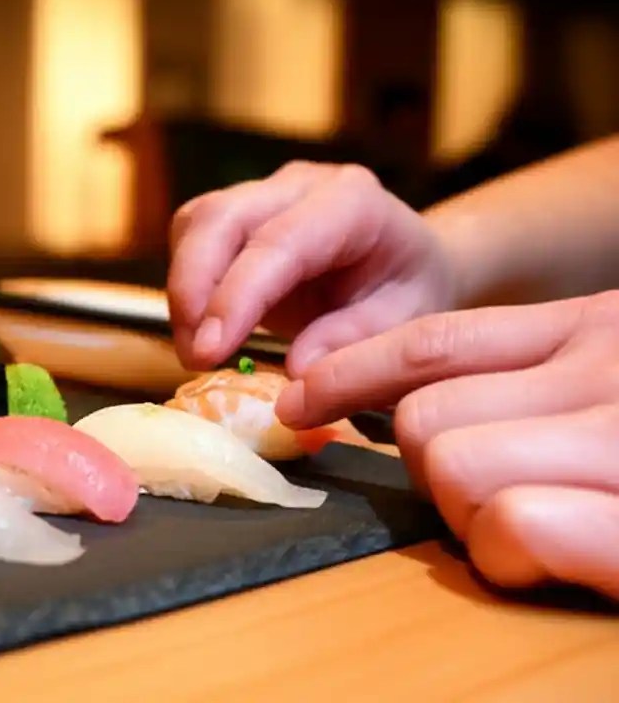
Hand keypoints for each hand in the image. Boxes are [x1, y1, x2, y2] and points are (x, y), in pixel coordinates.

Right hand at [168, 162, 456, 375]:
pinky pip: (192, 237)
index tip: (210, 352)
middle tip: (195, 357)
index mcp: (353, 202)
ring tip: (197, 351)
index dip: (235, 296)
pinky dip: (186, 286)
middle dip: (193, 290)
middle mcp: (301, 185)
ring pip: (196, 223)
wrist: (407, 264)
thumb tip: (296, 368)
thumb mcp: (404, 325)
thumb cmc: (408, 293)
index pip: (277, 242)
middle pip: (220, 219)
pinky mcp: (236, 212)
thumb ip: (353, 341)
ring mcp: (264, 192)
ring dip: (184, 291)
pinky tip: (202, 329)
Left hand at [277, 292, 618, 599]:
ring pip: (451, 466)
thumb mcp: (610, 386)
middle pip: (422, 416)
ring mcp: (618, 438)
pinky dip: (511, 553)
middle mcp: (604, 367)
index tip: (299, 404)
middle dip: (435, 473)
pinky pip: (510, 523)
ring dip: (473, 518)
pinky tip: (559, 558)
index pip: (435, 343)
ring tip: (548, 530)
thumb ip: (531, 385)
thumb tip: (396, 412)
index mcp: (597, 328)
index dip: (351, 376)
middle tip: (503, 502)